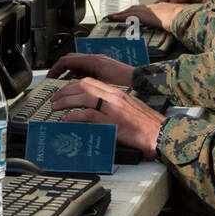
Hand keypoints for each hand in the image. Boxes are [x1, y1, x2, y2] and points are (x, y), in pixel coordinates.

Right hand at [45, 53, 133, 86]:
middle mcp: (95, 59)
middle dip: (60, 70)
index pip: (67, 60)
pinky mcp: (104, 68)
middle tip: (53, 80)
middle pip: (71, 61)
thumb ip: (85, 87)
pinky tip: (78, 86)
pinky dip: (78, 75)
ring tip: (63, 85)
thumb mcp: (101, 86)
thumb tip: (72, 91)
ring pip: (78, 65)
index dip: (55, 69)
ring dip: (69, 73)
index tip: (49, 77)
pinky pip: (85, 69)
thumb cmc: (126, 83)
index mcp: (93, 61)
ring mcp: (100, 62)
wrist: (141, 81)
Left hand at [48, 77, 165, 158]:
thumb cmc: (147, 124)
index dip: (73, 85)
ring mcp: (112, 108)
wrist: (160, 133)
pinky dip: (73, 116)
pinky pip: (86, 115)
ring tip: (55, 108)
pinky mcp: (111, 122)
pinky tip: (66, 120)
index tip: (64, 91)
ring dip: (65, 102)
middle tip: (54, 99)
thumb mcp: (129, 107)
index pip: (90, 82)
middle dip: (65, 91)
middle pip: (83, 86)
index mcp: (117, 92)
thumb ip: (112, 105)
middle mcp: (113, 97)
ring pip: (82, 98)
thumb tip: (94, 109)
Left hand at [105, 1, 187, 31]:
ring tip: (109, 17)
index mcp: (158, 8)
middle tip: (114, 16)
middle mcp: (150, 8)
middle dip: (124, 12)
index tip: (129, 14)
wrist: (180, 16)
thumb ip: (170, 22)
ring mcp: (146, 11)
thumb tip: (171, 28)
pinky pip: (127, 15)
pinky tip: (111, 18)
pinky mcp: (141, 15)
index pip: (143, 9)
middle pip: (133, 9)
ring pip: (129, 11)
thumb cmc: (180, 19)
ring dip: (118, 14)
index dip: (135, 12)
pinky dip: (118, 17)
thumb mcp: (174, 20)